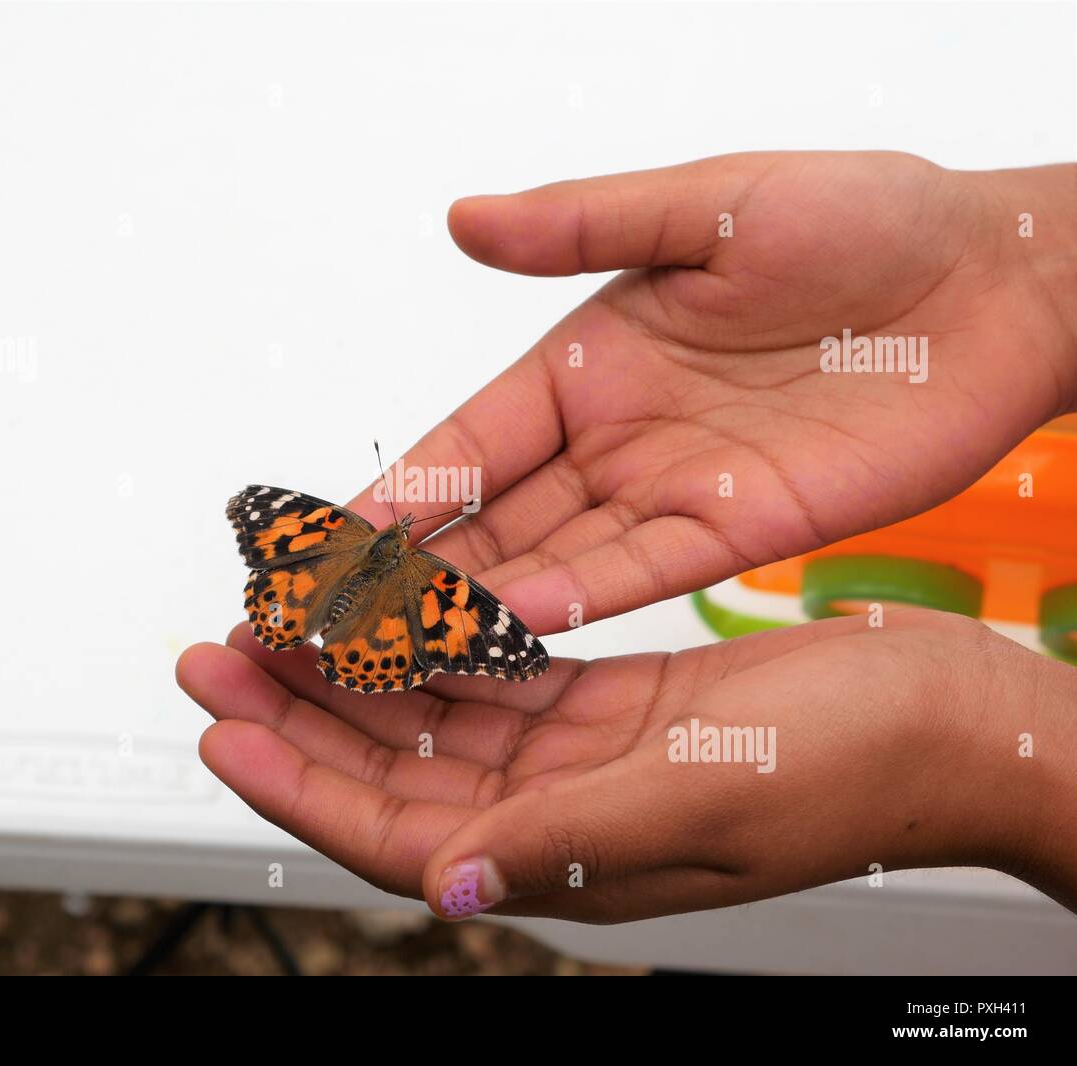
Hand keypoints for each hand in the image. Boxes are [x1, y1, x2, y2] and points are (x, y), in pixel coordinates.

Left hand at [177, 610, 1076, 921]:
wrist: (944, 720)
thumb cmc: (851, 765)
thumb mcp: (698, 799)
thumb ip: (565, 844)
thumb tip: (448, 886)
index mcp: (570, 856)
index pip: (396, 834)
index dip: (299, 782)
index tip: (223, 729)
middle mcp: (560, 812)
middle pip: (393, 767)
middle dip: (299, 711)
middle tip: (223, 653)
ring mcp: (583, 758)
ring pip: (435, 715)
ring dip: (358, 667)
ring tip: (288, 619)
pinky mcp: (613, 705)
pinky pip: (499, 675)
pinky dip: (442, 641)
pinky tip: (398, 607)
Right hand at [352, 153, 1076, 632]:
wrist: (992, 283)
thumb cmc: (861, 221)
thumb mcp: (706, 206)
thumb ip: (581, 223)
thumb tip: (465, 219)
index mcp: (588, 357)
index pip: (468, 435)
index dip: (398, 488)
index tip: (326, 536)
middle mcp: (615, 433)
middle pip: (493, 514)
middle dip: (413, 570)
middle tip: (336, 615)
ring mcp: (670, 487)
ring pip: (552, 556)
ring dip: (477, 601)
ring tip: (400, 641)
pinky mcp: (736, 530)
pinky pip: (638, 574)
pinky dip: (575, 602)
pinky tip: (514, 625)